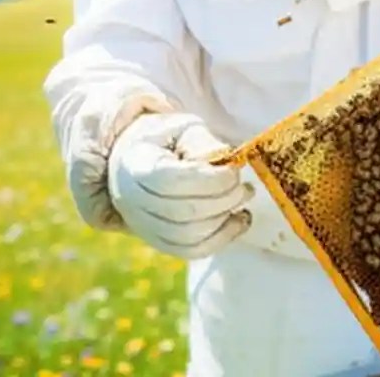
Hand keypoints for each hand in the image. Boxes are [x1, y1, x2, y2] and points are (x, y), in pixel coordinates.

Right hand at [108, 112, 254, 259]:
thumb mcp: (181, 129)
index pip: (171, 181)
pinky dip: (222, 238)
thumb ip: (201, 142)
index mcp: (137, 167)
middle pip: (184, 212)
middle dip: (224, 199)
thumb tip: (225, 158)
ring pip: (190, 236)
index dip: (210, 180)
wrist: (136, 166)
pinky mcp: (159, 243)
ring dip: (225, 219)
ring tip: (243, 199)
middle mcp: (133, 202)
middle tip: (245, 187)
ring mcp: (144, 226)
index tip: (234, 170)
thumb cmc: (164, 142)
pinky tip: (238, 220)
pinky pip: (193, 250)